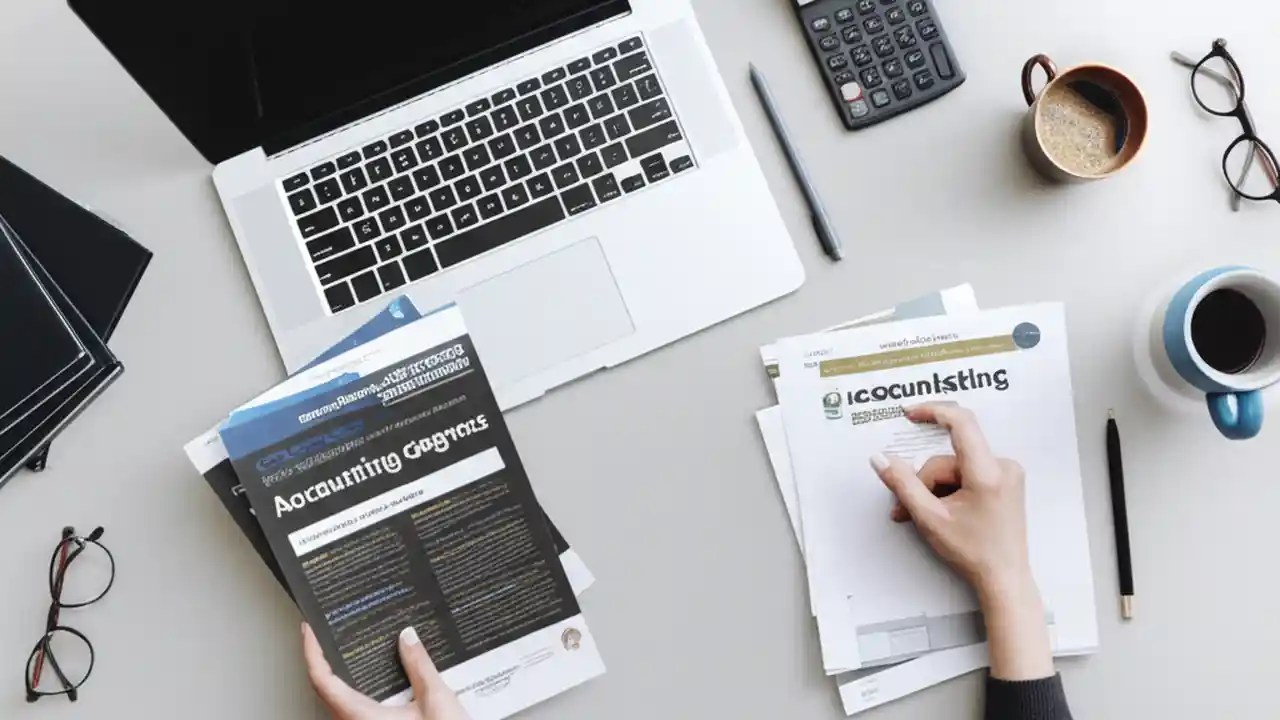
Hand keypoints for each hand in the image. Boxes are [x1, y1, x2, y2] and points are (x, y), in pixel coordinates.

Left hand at [302, 623, 470, 719]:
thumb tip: (408, 637)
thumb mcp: (436, 700)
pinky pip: (352, 711)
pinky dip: (351, 691)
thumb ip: (420, 666)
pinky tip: (367, 683)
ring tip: (339, 654)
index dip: (312, 653)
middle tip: (321, 637)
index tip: (310, 631)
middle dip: (321, 661)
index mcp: (361, 716)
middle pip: (325, 691)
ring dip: (335, 678)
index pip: (323, 681)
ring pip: (337, 703)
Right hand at [869, 403, 1030, 595]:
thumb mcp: (929, 518)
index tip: (908, 413)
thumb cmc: (971, 553)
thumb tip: (880, 458)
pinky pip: (968, 474)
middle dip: (924, 480)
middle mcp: (1003, 466)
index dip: (932, 411)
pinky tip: (943, 511)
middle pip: (949, 457)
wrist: (1005, 579)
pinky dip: (951, 489)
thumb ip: (902, 484)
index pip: (961, 423)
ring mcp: (1008, 474)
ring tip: (923, 517)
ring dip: (935, 489)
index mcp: (987, 473)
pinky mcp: (1006, 482)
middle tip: (905, 509)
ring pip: (956, 468)